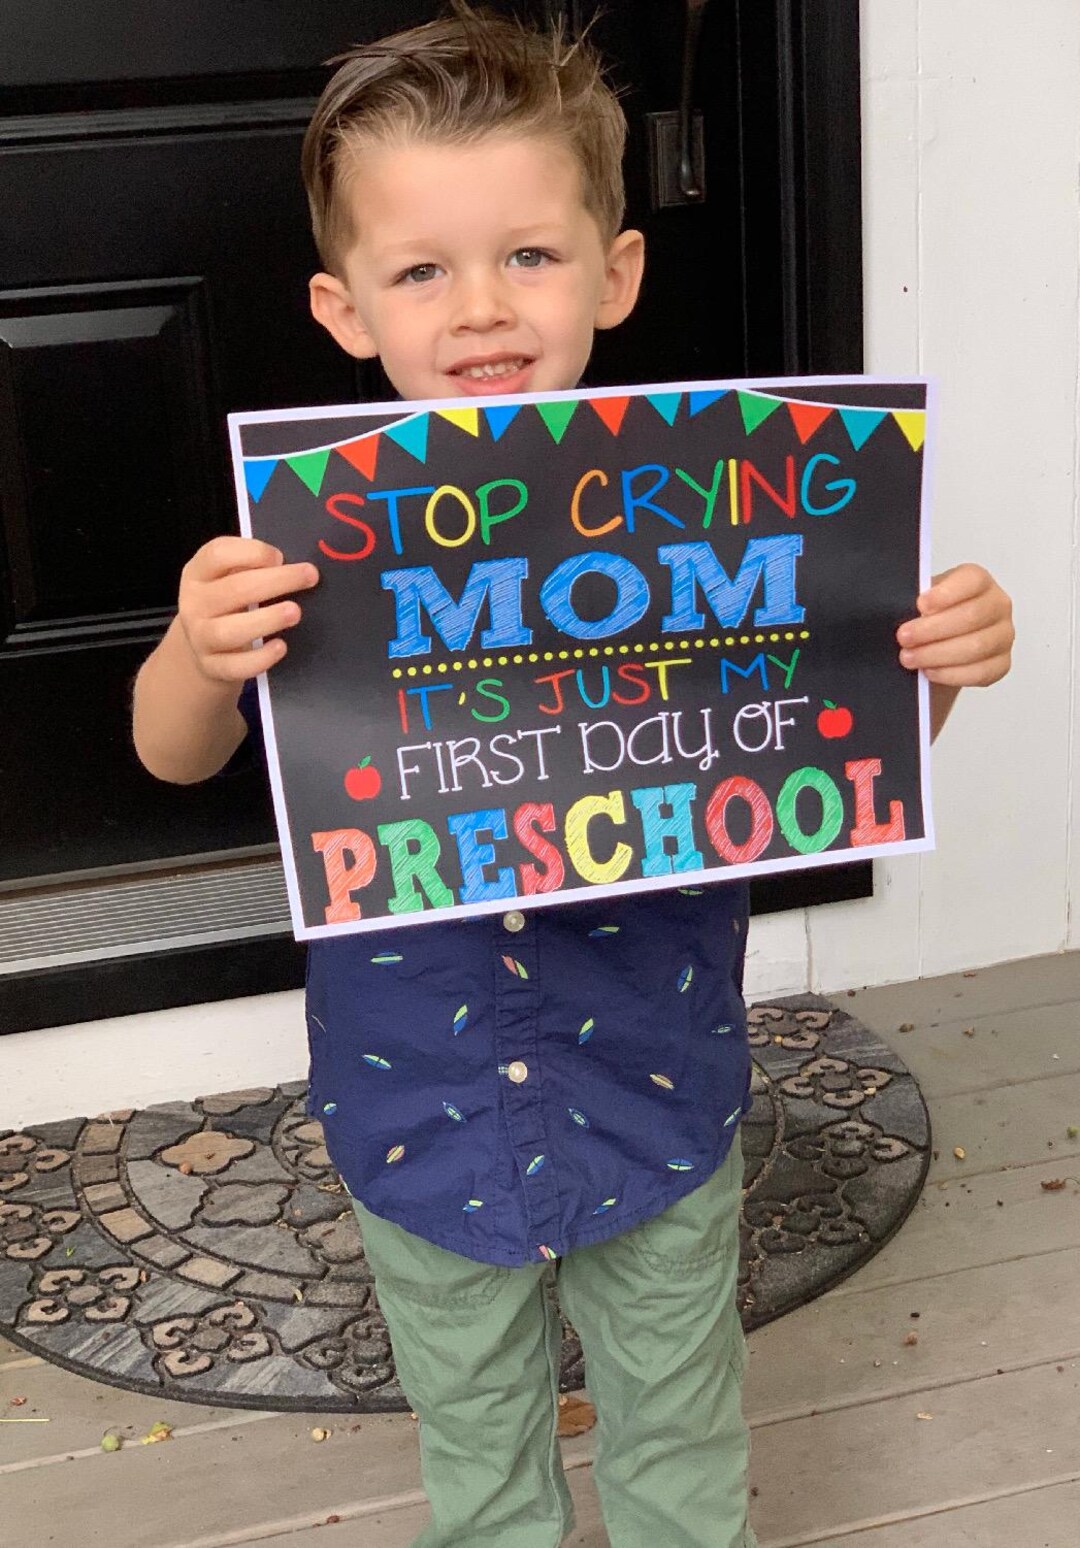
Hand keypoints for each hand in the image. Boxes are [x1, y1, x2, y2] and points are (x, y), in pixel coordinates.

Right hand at [177, 536, 318, 682]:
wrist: (202, 648)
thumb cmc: (227, 604)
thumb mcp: (228, 578)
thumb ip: (253, 567)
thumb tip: (294, 567)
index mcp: (198, 572)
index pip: (217, 554)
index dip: (252, 552)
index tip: (280, 557)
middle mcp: (194, 603)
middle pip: (233, 589)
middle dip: (276, 581)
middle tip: (309, 577)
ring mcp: (200, 637)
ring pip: (229, 630)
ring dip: (267, 620)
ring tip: (295, 612)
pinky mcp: (212, 666)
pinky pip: (235, 666)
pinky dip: (260, 658)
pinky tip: (280, 646)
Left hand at [896, 563, 1012, 686]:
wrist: (939, 644)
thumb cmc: (930, 616)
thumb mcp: (923, 600)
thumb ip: (919, 602)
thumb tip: (902, 611)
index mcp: (979, 581)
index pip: (972, 581)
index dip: (946, 594)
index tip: (920, 605)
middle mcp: (997, 605)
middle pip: (971, 617)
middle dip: (932, 629)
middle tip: (903, 637)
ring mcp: (1003, 635)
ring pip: (976, 647)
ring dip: (937, 654)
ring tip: (909, 658)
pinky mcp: (1001, 664)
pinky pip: (980, 672)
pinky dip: (951, 674)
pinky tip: (929, 671)